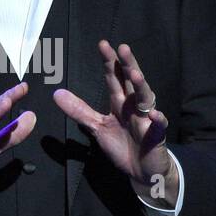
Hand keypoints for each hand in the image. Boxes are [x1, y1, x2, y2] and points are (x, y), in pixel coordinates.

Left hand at [53, 40, 174, 197]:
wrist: (141, 171)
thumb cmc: (122, 145)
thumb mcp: (97, 126)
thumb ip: (79, 110)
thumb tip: (56, 93)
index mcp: (120, 102)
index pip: (114, 78)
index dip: (109, 62)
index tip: (103, 44)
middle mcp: (135, 106)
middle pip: (132, 81)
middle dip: (128, 65)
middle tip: (123, 48)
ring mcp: (147, 119)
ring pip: (146, 98)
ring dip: (141, 87)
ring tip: (135, 75)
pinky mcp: (157, 135)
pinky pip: (159, 126)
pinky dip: (158, 120)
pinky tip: (154, 114)